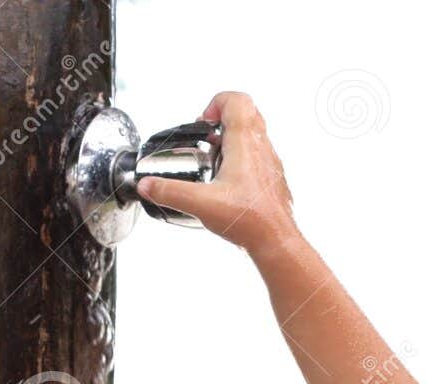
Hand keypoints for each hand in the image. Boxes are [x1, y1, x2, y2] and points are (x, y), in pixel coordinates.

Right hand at [137, 91, 297, 257]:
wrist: (276, 242)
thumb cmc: (251, 220)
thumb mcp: (201, 204)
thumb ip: (170, 192)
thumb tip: (148, 186)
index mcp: (245, 144)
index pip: (237, 100)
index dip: (216, 102)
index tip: (204, 122)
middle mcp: (262, 148)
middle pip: (247, 113)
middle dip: (223, 119)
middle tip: (207, 137)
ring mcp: (271, 163)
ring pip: (255, 135)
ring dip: (233, 140)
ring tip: (214, 160)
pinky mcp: (273, 180)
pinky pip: (259, 157)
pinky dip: (242, 160)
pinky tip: (228, 183)